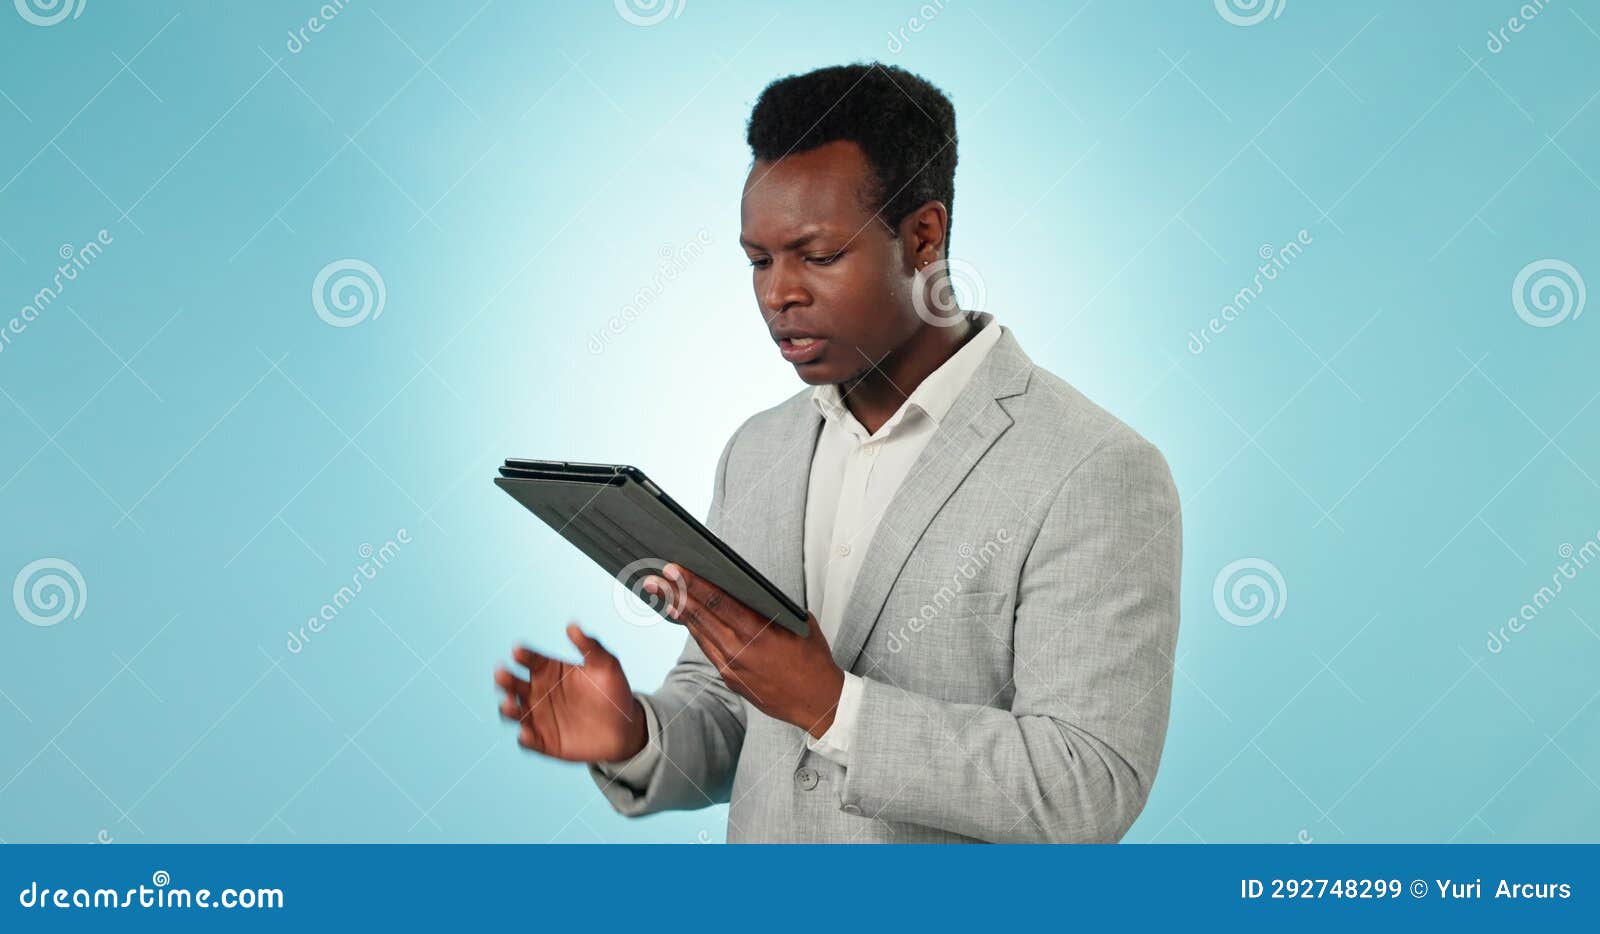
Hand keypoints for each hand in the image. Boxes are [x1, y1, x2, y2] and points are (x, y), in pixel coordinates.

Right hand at [493, 624, 648, 763]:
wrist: (624, 727)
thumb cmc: (612, 690)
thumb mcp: (606, 664)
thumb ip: (590, 646)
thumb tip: (572, 626)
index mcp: (548, 669)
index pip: (530, 659)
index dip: (522, 654)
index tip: (518, 651)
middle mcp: (538, 692)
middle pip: (514, 683)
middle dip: (505, 678)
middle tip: (502, 673)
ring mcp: (538, 716)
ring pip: (514, 711)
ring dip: (507, 708)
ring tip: (509, 704)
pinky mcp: (543, 740)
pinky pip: (528, 740)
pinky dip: (524, 737)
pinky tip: (526, 733)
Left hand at [645, 563, 845, 738]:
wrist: (818, 703)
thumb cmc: (813, 660)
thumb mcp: (799, 624)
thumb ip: (770, 607)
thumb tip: (747, 590)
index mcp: (758, 633)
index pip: (718, 601)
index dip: (693, 583)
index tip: (675, 569)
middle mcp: (739, 651)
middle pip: (700, 616)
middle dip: (676, 594)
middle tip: (655, 579)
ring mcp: (732, 668)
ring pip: (700, 634)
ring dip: (680, 613)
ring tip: (663, 595)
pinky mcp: (730, 679)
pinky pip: (709, 650)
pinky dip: (697, 632)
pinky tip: (687, 619)